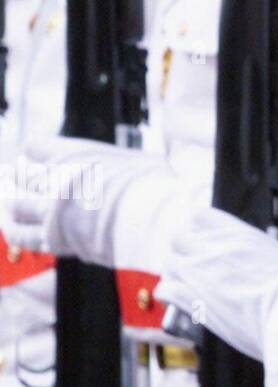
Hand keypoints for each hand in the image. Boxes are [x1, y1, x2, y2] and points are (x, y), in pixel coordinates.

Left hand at [0, 136, 177, 266]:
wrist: (153, 221)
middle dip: (13, 176)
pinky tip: (10, 228)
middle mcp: (56, 181)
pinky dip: (14, 230)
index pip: (35, 147)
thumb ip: (115, 160)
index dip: (35, 151)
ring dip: (9, 203)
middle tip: (9, 176)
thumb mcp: (135, 158)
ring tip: (7, 202)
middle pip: (20, 176)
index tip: (34, 156)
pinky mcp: (56, 239)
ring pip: (15, 206)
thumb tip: (118, 163)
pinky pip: (23, 235)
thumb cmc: (152, 186)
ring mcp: (54, 211)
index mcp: (74, 156)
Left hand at [155, 205, 277, 361]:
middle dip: (183, 252)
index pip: (202, 216)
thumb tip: (274, 264)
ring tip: (189, 287)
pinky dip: (170, 295)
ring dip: (177, 273)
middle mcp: (218, 248)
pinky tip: (181, 302)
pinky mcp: (194, 300)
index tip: (202, 238)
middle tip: (195, 267)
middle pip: (179, 237)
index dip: (198, 228)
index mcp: (243, 235)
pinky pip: (165, 290)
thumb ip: (269, 256)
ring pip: (169, 262)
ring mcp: (202, 273)